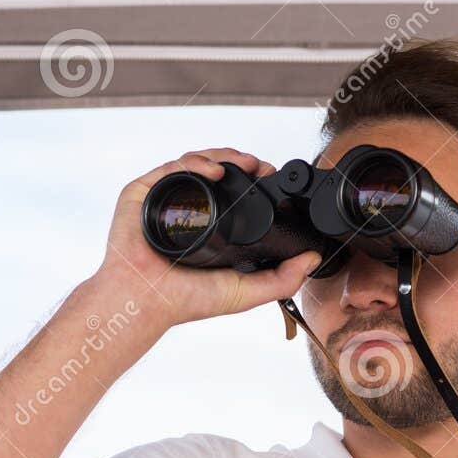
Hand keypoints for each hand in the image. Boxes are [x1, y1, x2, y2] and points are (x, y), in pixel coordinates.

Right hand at [89, 147, 322, 330]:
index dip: (255, 180)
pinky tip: (213, 170)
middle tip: (262, 167)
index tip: (273, 178)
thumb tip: (313, 259)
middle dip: (241, 162)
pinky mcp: (144, 192)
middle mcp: (188, 208)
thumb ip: (282, 279)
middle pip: (216, 170)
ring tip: (244, 163)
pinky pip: (172, 167)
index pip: (234, 191)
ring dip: (223, 155)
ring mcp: (166, 198)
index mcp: (210, 226)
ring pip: (196, 162)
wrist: (145, 301)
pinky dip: (194, 162)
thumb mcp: (245, 292)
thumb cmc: (185, 300)